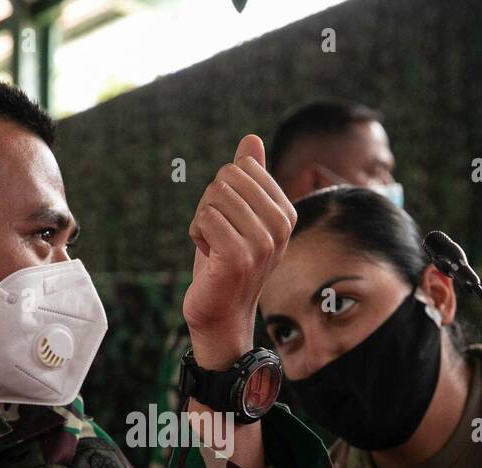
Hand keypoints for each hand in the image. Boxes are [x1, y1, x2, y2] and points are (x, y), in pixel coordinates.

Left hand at [182, 133, 295, 368]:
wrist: (220, 314)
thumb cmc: (225, 263)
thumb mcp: (238, 216)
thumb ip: (248, 178)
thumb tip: (251, 139)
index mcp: (285, 212)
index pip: (241, 167)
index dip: (223, 192)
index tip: (230, 223)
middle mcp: (280, 226)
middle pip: (226, 178)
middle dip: (210, 204)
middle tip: (217, 236)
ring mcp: (262, 242)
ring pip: (214, 197)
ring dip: (202, 221)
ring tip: (214, 248)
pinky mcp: (239, 256)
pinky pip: (205, 218)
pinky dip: (196, 234)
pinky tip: (208, 257)